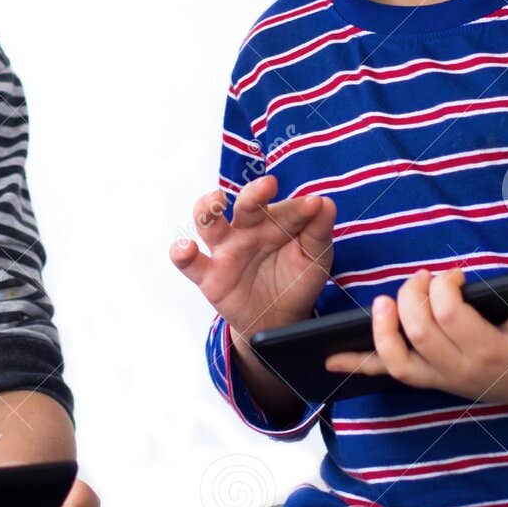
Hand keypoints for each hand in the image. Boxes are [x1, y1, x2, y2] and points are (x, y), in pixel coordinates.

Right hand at [172, 174, 335, 338]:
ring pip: (209, 221)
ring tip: (215, 200)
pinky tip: (185, 248)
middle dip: (254, 193)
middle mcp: (248, 230)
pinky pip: (189, 262)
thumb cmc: (295, 281)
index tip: (315, 205)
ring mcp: (226, 249)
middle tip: (268, 185)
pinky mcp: (209, 274)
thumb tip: (326, 203)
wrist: (279, 321)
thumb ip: (319, 233)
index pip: (286, 210)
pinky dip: (181, 252)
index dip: (300, 208)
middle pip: (245, 205)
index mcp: (276, 222)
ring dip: (208, 207)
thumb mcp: (314, 260)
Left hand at [324, 268, 507, 408]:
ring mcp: (440, 379)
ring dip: (382, 328)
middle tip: (423, 277)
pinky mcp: (429, 380)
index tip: (454, 274)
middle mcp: (459, 370)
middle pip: (419, 332)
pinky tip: (329, 359)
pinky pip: (388, 375)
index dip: (445, 287)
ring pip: (398, 360)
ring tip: (384, 301)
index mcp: (488, 353)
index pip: (450, 315)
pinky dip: (358, 365)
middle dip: (414, 296)